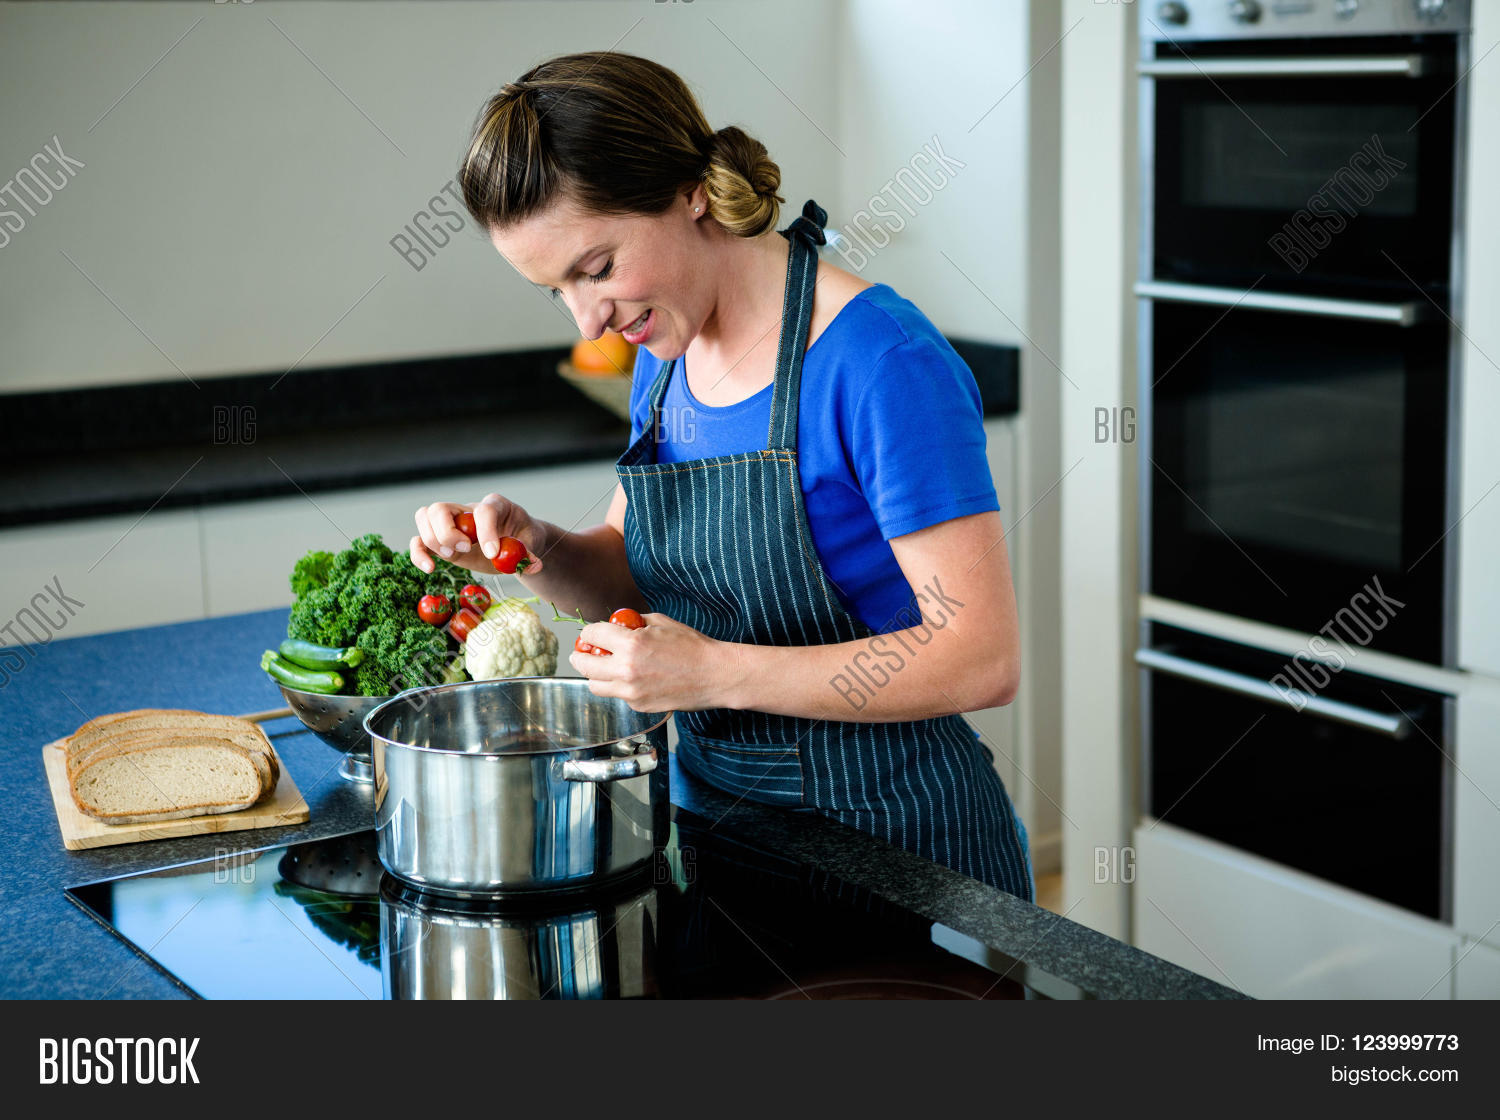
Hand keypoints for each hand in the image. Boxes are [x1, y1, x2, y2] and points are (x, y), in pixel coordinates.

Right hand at [411, 493, 543, 576]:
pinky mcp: (443, 542)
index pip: (484, 510)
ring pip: (425, 517)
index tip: (492, 553)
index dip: (486, 531)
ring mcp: (452, 524)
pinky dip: (419, 554)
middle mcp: (468, 510)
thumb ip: (530, 553)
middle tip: (465, 549)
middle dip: (448, 532)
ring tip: (453, 557)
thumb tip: (532, 566)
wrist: (516, 543)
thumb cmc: (524, 538)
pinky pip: (419, 541)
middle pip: (441, 508)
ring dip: (434, 540)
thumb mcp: (532, 543)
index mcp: (495, 505)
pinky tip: (430, 568)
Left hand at [569, 613, 735, 711]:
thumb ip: (633, 624)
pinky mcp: (639, 706)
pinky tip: (636, 678)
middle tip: (584, 653)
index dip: (589, 632)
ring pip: (595, 686)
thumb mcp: (660, 622)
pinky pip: (618, 695)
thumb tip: (615, 625)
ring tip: (607, 667)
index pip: (592, 636)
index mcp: (631, 645)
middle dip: (580, 656)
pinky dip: (620, 687)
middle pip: (583, 665)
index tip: (591, 634)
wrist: (714, 675)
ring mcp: (631, 692)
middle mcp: (626, 670)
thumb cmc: (692, 647)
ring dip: (596, 675)